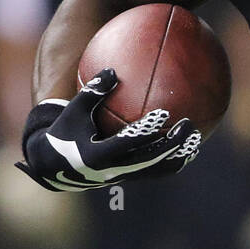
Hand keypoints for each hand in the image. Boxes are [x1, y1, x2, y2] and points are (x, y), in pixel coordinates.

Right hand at [16, 68, 200, 191]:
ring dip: (178, 157)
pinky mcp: (130, 178)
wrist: (54, 167)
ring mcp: (123, 177)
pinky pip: (156, 172)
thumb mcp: (73, 111)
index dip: (146, 130)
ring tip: (196, 140)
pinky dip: (173, 162)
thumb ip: (92, 92)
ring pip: (157, 171)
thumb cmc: (65, 131)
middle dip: (171, 144)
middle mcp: (112, 170)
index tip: (164, 113)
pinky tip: (188, 149)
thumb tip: (112, 70)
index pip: (126, 142)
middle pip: (149, 160)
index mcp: (96, 155)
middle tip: (189, 126)